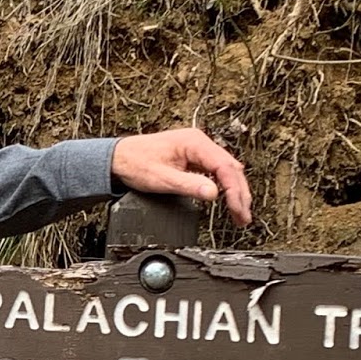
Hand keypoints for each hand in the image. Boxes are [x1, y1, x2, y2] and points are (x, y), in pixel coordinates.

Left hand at [111, 128, 251, 226]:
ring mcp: (197, 148)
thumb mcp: (161, 179)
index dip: (234, 190)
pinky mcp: (193, 156)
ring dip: (234, 191)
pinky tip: (228, 199)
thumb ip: (188, 185)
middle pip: (230, 168)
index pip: (224, 166)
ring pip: (226, 170)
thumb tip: (213, 193)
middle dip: (239, 193)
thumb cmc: (134, 163)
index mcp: (194, 142)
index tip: (237, 209)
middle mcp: (199, 142)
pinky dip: (224, 186)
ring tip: (240, 213)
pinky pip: (216, 170)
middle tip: (243, 217)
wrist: (117, 158)